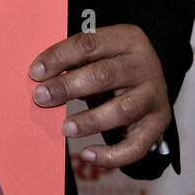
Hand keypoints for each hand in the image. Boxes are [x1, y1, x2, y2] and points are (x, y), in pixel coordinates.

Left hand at [29, 25, 171, 168]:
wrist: (149, 78)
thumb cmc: (111, 64)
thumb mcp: (96, 54)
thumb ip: (73, 63)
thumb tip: (39, 81)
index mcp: (127, 39)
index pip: (88, 44)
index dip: (59, 58)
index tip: (35, 73)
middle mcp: (145, 66)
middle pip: (105, 75)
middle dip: (69, 87)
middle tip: (41, 98)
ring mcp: (155, 95)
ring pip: (123, 109)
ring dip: (91, 120)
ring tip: (66, 128)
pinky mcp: (159, 123)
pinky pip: (137, 145)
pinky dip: (113, 154)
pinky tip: (89, 155)